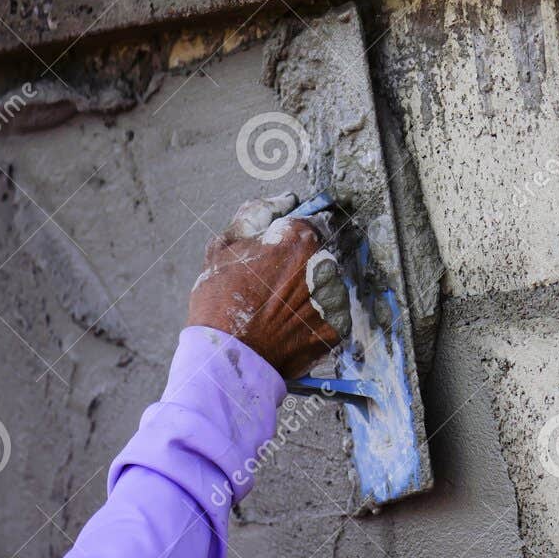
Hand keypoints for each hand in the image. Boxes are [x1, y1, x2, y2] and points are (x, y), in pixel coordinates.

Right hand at [187, 193, 349, 377]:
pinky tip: (289, 327)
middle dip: (300, 266)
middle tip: (271, 289)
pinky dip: (314, 319)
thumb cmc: (220, 301)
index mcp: (300, 238)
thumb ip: (256, 215)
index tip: (275, 255)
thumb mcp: (224, 247)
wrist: (228, 357)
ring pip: (327, 285)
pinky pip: (330, 315)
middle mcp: (325, 264)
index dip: (288, 241)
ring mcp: (335, 298)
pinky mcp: (338, 328)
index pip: (307, 225)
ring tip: (278, 311)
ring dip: (310, 292)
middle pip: (319, 256)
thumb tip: (284, 200)